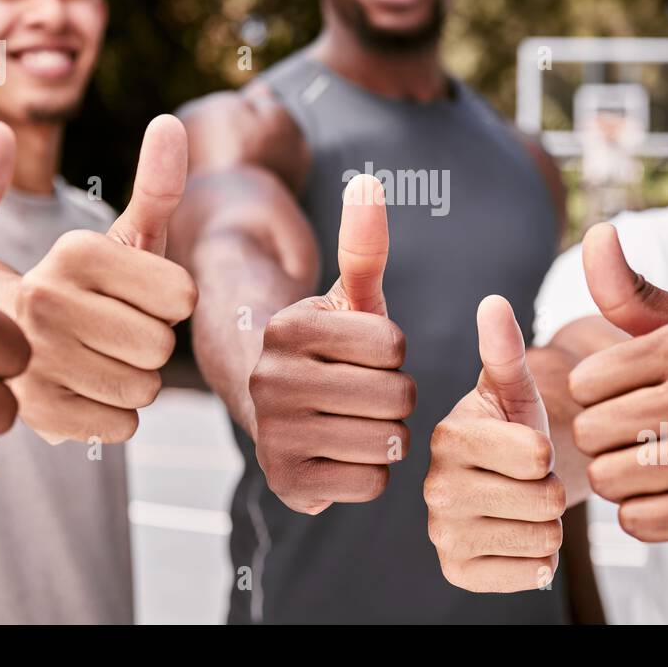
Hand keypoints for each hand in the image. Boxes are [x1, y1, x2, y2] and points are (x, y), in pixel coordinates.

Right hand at [12, 114, 197, 443]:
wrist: (3, 338)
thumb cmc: (86, 285)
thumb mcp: (121, 236)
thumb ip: (156, 185)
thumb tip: (171, 122)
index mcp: (74, 250)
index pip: (183, 295)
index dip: (168, 300)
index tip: (131, 294)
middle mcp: (45, 302)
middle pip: (163, 345)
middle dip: (150, 341)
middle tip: (111, 329)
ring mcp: (34, 361)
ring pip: (144, 389)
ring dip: (133, 380)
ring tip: (94, 358)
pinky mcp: (35, 415)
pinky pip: (123, 426)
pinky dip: (113, 414)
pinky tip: (82, 390)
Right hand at [249, 174, 414, 513]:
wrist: (276, 407)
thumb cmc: (329, 347)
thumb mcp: (348, 297)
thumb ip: (365, 245)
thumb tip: (370, 181)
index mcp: (289, 327)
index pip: (394, 345)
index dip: (393, 351)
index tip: (363, 353)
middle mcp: (271, 380)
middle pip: (396, 396)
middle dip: (395, 395)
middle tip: (365, 392)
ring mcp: (274, 436)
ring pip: (388, 442)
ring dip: (388, 434)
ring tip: (358, 420)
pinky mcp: (286, 484)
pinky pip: (371, 483)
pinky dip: (371, 472)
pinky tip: (345, 454)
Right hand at [426, 295, 563, 591]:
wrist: (500, 481)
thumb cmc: (511, 427)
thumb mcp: (513, 388)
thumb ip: (505, 349)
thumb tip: (493, 302)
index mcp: (448, 435)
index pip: (537, 456)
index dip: (549, 453)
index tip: (528, 448)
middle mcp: (435, 487)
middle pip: (543, 501)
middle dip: (551, 491)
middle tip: (528, 480)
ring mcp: (443, 533)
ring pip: (542, 539)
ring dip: (547, 525)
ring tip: (523, 505)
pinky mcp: (456, 571)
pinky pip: (529, 575)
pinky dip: (539, 561)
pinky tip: (519, 537)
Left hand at [569, 223, 667, 548]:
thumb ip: (630, 290)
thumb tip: (596, 233)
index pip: (584, 380)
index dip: (596, 396)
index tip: (626, 398)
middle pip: (591, 431)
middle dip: (603, 440)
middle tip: (637, 439)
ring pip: (609, 478)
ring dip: (621, 480)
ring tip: (653, 467)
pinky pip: (636, 521)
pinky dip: (644, 514)